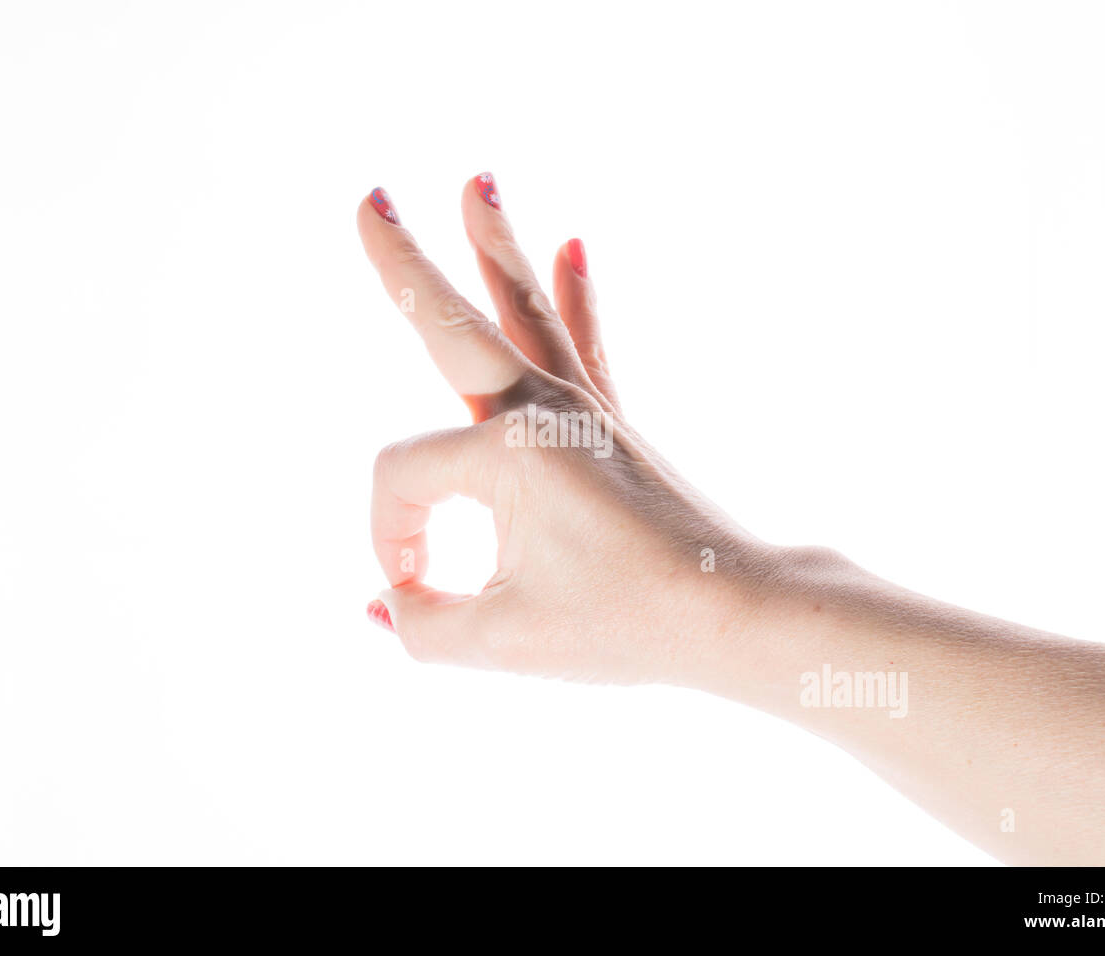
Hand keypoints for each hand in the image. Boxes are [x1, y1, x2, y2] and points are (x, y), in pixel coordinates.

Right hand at [359, 175, 801, 684]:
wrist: (736, 611)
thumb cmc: (627, 624)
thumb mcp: (504, 643)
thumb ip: (423, 625)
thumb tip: (385, 605)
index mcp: (505, 452)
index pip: (402, 478)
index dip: (394, 541)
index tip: (424, 594)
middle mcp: (541, 411)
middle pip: (452, 322)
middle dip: (402, 262)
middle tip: (368, 198)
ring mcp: (581, 409)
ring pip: (525, 311)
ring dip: (497, 247)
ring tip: (479, 181)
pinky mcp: (610, 425)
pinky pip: (585, 346)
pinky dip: (577, 298)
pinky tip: (578, 247)